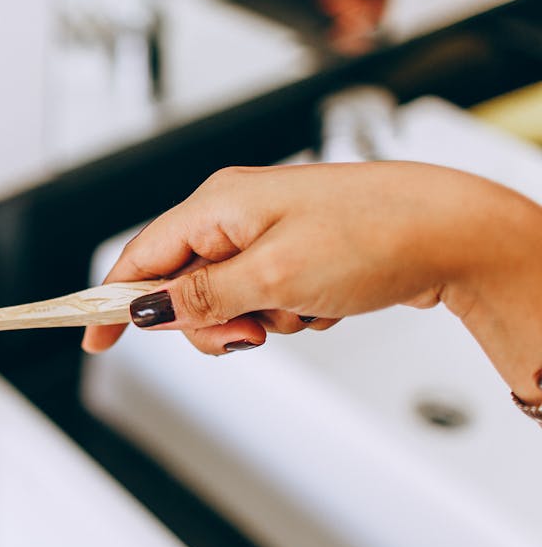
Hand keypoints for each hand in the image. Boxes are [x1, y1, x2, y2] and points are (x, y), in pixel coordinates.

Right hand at [82, 161, 541, 398]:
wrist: (454, 233)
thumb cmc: (371, 235)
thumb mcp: (271, 277)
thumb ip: (200, 298)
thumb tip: (144, 310)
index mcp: (217, 205)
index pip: (139, 256)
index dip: (110, 301)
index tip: (92, 341)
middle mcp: (234, 213)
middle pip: (181, 288)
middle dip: (211, 323)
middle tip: (252, 333)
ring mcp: (266, 232)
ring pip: (226, 302)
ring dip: (258, 321)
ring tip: (301, 310)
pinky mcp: (295, 252)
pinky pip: (264, 300)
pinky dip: (288, 314)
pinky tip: (323, 304)